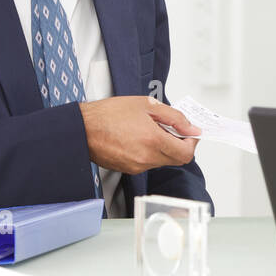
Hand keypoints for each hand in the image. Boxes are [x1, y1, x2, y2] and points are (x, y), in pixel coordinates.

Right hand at [79, 96, 200, 174]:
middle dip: (179, 144)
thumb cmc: (109, 114)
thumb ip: (174, 117)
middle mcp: (146, 158)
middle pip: (177, 159)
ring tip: (151, 130)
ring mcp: (137, 166)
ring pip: (163, 161)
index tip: (190, 132)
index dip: (192, 142)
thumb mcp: (147, 105)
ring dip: (164, 148)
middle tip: (172, 129)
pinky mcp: (129, 170)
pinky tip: (140, 138)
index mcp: (153, 141)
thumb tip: (192, 128)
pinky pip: (148, 163)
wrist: (83, 128)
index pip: (186, 153)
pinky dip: (151, 152)